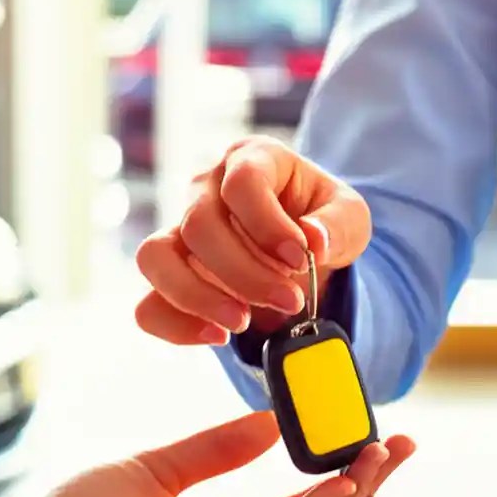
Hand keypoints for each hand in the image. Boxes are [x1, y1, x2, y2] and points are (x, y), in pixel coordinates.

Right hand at [135, 136, 371, 344]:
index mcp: (250, 160)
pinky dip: (177, 326)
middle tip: (289, 302)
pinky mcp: (170, 277)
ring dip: (198, 297)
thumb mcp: (349, 217)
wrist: (301, 254)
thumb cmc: (320, 223)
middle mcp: (204, 189)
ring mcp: (179, 231)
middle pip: (199, 225)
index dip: (268, 224)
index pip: (241, 182)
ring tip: (240, 323)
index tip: (299, 258)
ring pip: (156, 258)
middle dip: (245, 273)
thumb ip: (336, 225)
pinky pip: (148, 304)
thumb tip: (312, 240)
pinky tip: (218, 336)